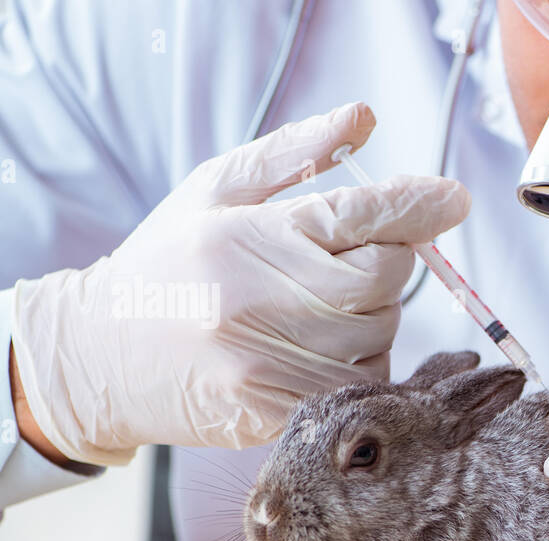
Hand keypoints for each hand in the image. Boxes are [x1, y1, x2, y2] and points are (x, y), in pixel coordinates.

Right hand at [10, 102, 469, 466]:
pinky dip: (356, 368)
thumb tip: (363, 120)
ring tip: (320, 311)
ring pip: (380, 340)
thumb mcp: (214, 190)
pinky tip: (318, 352)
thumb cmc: (165, 266)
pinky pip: (357, 388)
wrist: (96, 358)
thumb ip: (294, 155)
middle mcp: (263, 302)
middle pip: (384, 283)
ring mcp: (271, 365)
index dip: (416, 207)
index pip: (360, 217)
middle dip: (387, 267)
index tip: (452, 200)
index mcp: (250, 236)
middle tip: (352, 263)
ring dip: (372, 322)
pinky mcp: (277, 413)